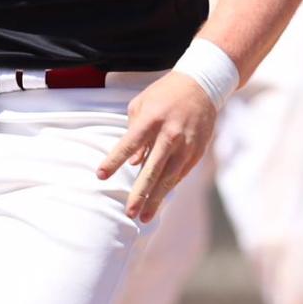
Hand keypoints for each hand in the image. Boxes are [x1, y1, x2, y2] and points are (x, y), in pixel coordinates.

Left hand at [96, 72, 217, 222]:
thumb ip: (134, 134)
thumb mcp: (141, 105)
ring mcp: (186, 146)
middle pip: (152, 169)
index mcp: (151, 120)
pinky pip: (180, 175)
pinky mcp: (197, 153)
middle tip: (129, 212)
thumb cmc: (164, 94)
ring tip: (144, 217)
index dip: (114, 161)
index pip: (128, 144)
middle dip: (140, 193)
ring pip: (169, 178)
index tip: (101, 175)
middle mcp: (170, 135)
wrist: (201, 87)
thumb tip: (133, 163)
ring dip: (156, 199)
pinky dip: (168, 188)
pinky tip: (158, 200)